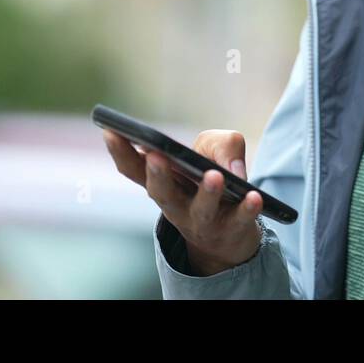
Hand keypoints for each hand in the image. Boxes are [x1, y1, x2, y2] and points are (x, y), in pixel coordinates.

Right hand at [103, 128, 263, 275]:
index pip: (133, 169)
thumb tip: (230, 168)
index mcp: (161, 183)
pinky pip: (239, 220)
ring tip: (214, 176)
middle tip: (156, 156)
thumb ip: (221, 144)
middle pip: (161, 193)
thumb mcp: (214, 152)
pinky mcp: (232, 230)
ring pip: (201, 209)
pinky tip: (254, 196)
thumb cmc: (213, 180)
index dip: (120, 151)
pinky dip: (247, 209)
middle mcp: (174, 205)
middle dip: (158, 175)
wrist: (232, 232)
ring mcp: (202, 222)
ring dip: (206, 194)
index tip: (109, 130)